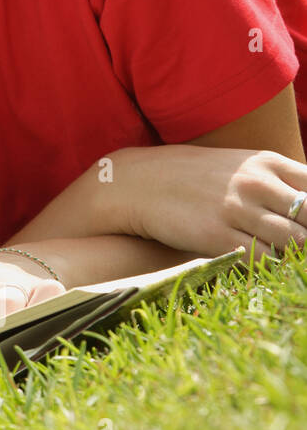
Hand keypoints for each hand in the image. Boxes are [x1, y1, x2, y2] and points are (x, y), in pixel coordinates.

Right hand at [122, 145, 306, 263]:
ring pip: (294, 242)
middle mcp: (256, 183)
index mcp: (268, 162)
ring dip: (297, 256)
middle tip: (304, 248)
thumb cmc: (196, 177)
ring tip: (291, 260)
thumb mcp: (242, 167)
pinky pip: (263, 259)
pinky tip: (268, 266)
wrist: (139, 183)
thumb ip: (281, 183)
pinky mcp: (217, 236)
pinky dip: (272, 266)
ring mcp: (236, 209)